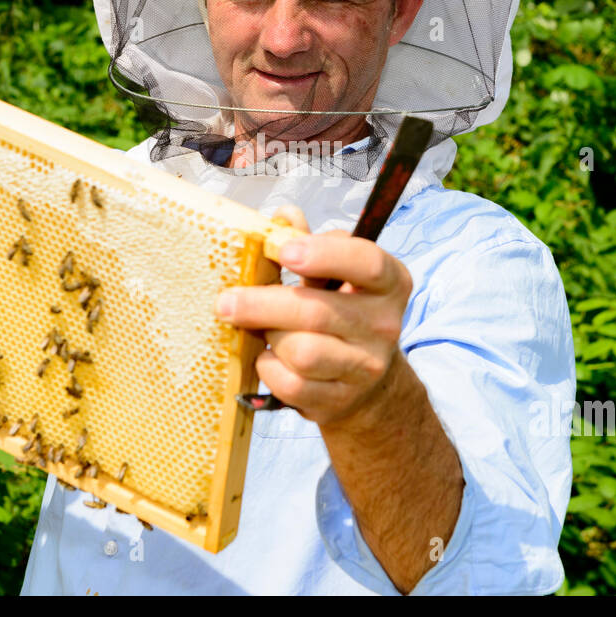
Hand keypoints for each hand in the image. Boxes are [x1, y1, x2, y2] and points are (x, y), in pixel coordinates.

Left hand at [217, 205, 413, 427]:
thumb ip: (307, 243)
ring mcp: (365, 367)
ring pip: (301, 352)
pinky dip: (269, 369)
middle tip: (226, 301)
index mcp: (389, 282)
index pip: (367, 263)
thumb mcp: (334, 274)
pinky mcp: (341, 400)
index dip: (324, 254)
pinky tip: (269, 358)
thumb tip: (284, 216)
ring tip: (261, 330)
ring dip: (269, 338)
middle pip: (316, 312)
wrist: (367, 383)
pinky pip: (290, 384)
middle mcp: (385, 324)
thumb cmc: (341, 312)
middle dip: (262, 305)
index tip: (284, 251)